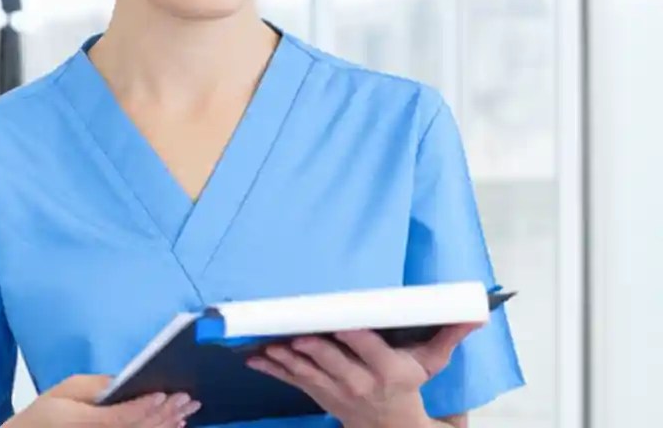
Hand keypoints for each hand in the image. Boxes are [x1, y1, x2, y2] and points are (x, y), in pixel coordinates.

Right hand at [3, 374, 200, 426]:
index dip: (145, 406)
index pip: (122, 417)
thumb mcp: (64, 390)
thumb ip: (94, 386)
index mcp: (84, 422)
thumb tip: (122, 380)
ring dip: (168, 425)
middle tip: (187, 399)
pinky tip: (173, 425)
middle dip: (166, 414)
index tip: (165, 394)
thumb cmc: (45, 415)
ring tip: (186, 410)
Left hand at [246, 323, 481, 427]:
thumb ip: (449, 335)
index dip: (354, 339)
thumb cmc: (408, 386)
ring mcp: (334, 390)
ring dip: (285, 357)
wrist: (388, 426)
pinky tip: (252, 357)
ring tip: (267, 343)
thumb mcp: (430, 364)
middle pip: (333, 362)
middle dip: (314, 349)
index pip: (370, 352)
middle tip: (297, 335)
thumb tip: (476, 313)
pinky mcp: (315, 392)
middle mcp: (359, 382)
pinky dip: (271, 368)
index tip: (340, 326)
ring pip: (306, 372)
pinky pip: (290, 380)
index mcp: (388, 371)